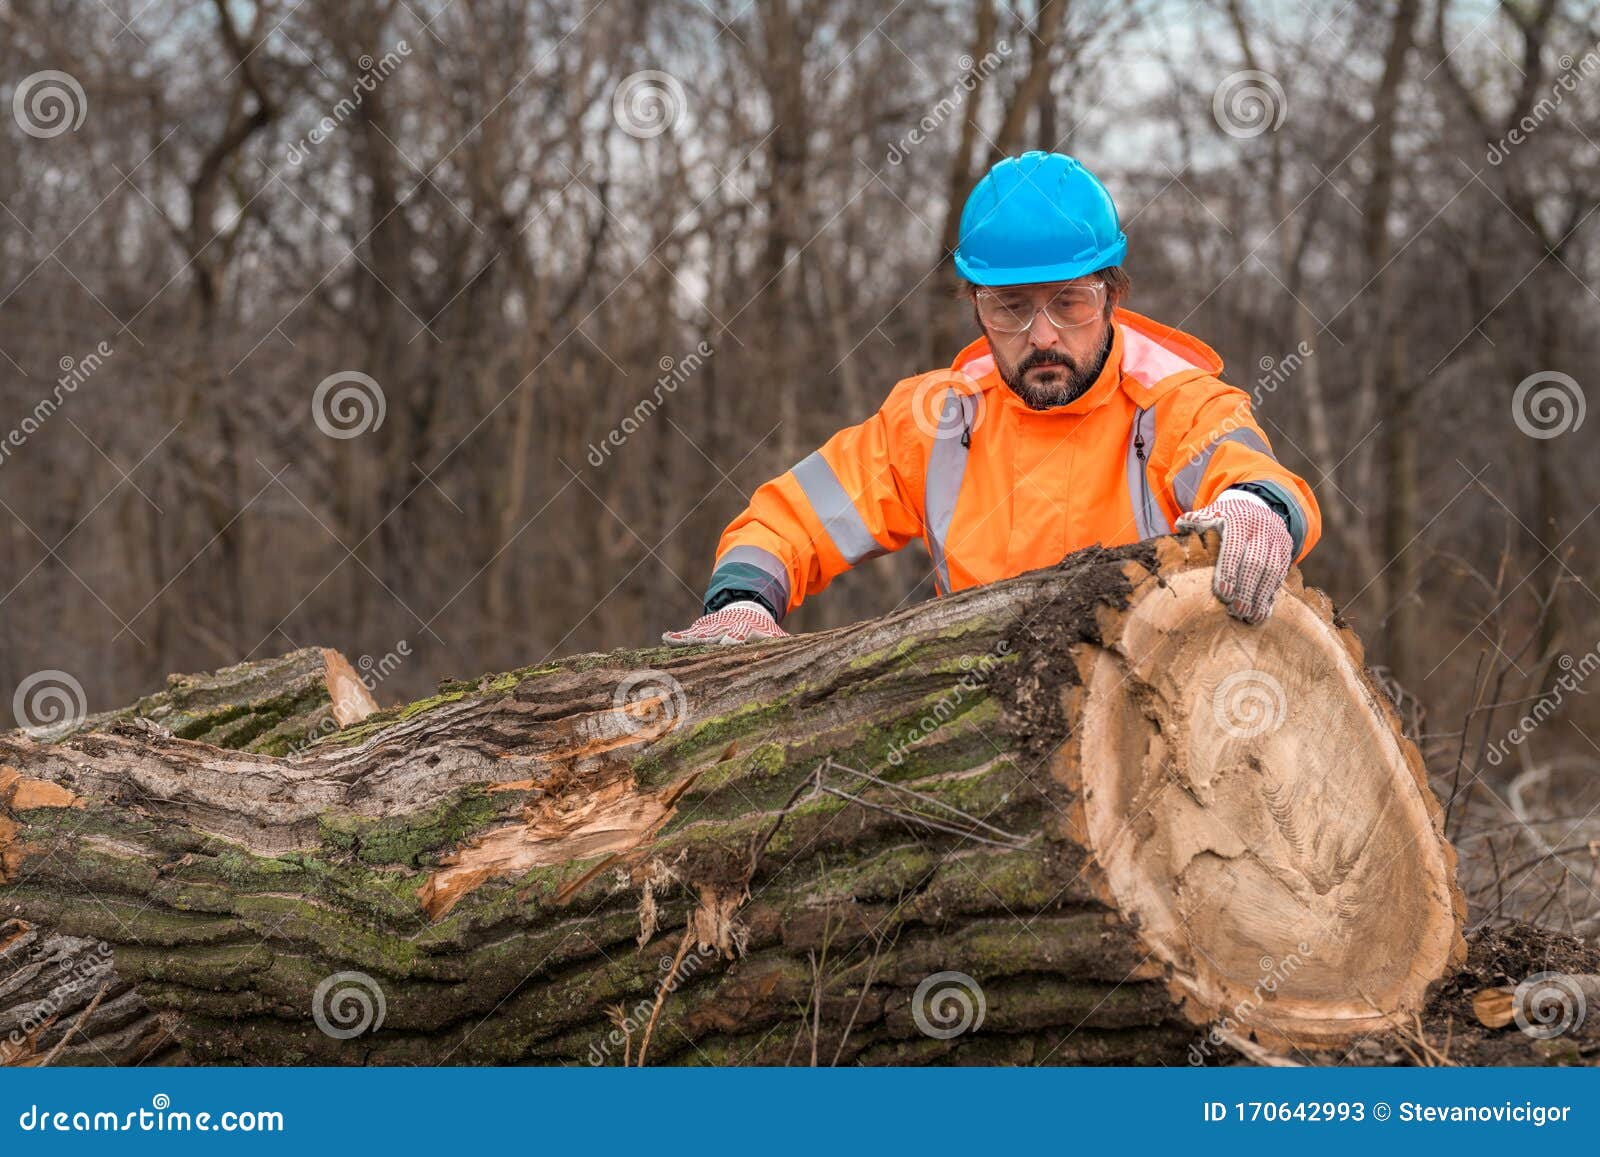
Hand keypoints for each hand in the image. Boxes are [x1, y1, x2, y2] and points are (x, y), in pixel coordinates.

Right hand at [662, 601, 788, 645]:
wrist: (743, 608)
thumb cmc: (759, 627)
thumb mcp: (771, 632)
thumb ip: (779, 640)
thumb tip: (793, 644)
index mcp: (742, 630)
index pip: (737, 635)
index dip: (733, 639)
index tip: (729, 642)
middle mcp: (724, 629)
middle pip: (714, 636)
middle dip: (707, 640)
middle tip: (697, 645)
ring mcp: (710, 629)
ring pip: (697, 635)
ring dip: (686, 639)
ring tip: (671, 640)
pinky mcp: (699, 630)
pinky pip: (686, 634)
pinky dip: (676, 637)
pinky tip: (665, 638)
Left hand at [1175, 489, 1293, 624]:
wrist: (1256, 506)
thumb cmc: (1224, 518)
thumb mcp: (1210, 514)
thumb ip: (1195, 521)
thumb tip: (1180, 525)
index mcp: (1238, 520)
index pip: (1234, 549)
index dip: (1229, 572)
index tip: (1223, 595)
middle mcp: (1261, 528)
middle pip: (1257, 563)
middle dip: (1247, 590)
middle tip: (1237, 611)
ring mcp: (1277, 539)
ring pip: (1273, 571)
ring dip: (1261, 597)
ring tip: (1250, 617)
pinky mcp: (1287, 549)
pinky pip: (1281, 574)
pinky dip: (1271, 594)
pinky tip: (1262, 610)